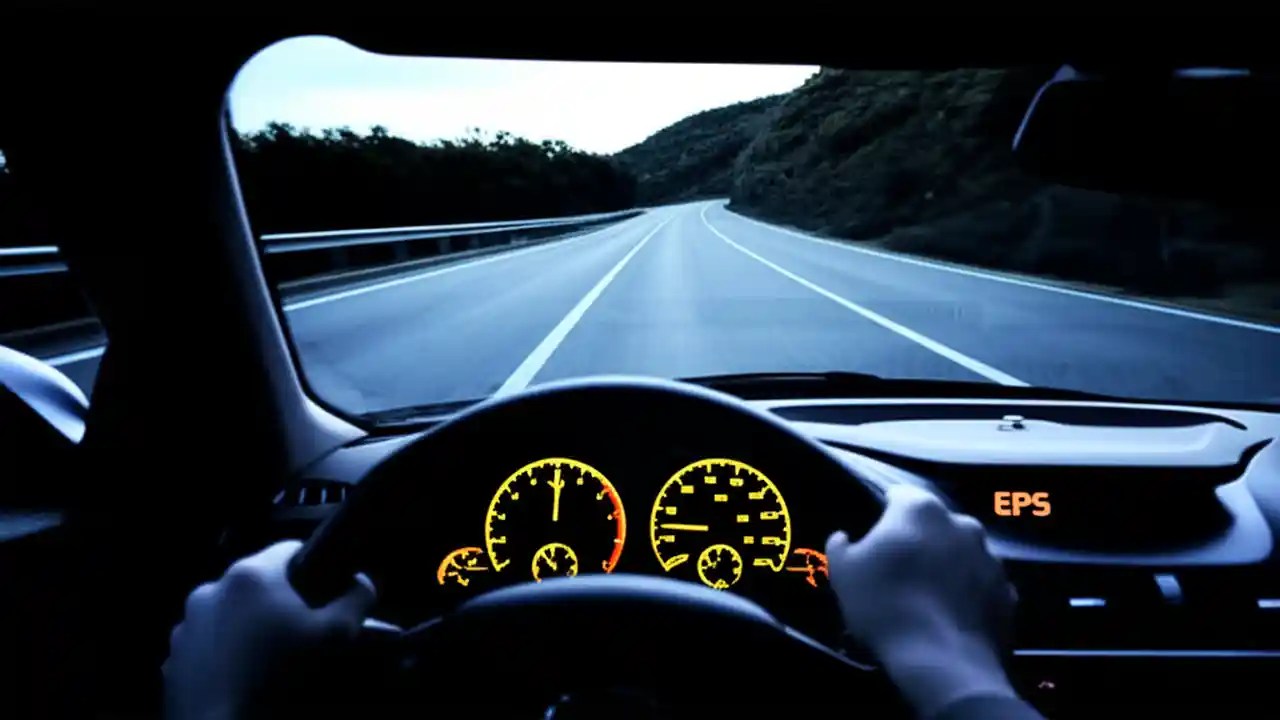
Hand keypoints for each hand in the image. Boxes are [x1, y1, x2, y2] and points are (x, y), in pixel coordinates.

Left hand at [163, 540, 375, 719]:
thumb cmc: (279, 675)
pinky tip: (243, 676)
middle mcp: (211, 590)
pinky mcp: (174, 658)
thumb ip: (356, 599)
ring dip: (249, 627)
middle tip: (302, 633)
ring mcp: (187, 625)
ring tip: (270, 658)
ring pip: (230, 613)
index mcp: (250, 575)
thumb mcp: (335, 636)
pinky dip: (226, 653)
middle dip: (280, 602)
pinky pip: (208, 644)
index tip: (326, 595)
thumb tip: (363, 582)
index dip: (314, 569)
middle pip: (258, 583)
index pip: (290, 549)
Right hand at [826, 484, 1017, 717]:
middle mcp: (962, 523)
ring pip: (962, 553)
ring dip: (947, 565)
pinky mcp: (1008, 591)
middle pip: (935, 523)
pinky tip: (951, 614)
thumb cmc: (884, 606)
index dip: (885, 512)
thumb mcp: (843, 573)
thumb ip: (841, 546)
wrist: (941, 661)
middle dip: (920, 539)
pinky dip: (969, 593)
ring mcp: (991, 557)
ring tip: (928, 595)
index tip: (876, 534)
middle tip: (901, 568)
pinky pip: (982, 585)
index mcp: (920, 509)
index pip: (899, 495)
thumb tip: (844, 537)